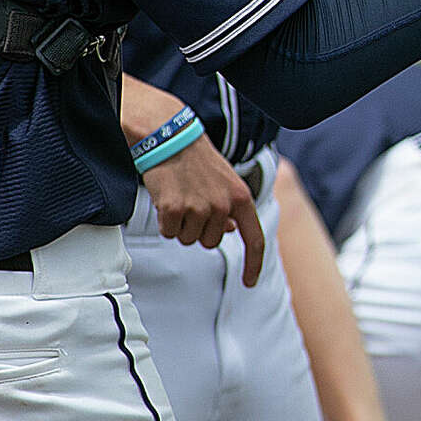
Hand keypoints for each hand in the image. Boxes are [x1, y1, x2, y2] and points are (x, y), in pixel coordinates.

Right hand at [143, 135, 263, 286]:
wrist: (170, 138)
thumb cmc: (197, 160)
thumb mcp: (225, 181)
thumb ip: (230, 207)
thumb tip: (230, 230)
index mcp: (241, 198)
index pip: (254, 239)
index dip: (254, 264)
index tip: (250, 282)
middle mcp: (224, 205)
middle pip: (210, 242)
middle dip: (198, 229)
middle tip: (191, 202)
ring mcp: (200, 208)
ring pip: (188, 239)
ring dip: (181, 224)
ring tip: (180, 197)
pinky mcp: (175, 208)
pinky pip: (169, 232)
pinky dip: (165, 221)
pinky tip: (167, 198)